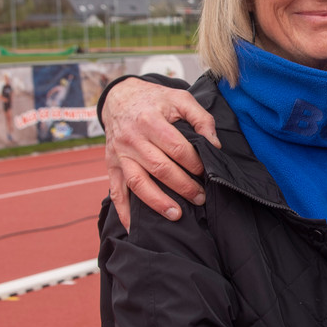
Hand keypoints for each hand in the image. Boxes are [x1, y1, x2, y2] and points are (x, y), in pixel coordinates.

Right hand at [103, 78, 218, 227]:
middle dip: (183, 186)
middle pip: (160, 168)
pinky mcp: (112, 166)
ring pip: (138, 183)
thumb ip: (201, 118)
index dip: (194, 162)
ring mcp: (120, 155)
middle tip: (201, 198)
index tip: (207, 172)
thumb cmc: (154, 100)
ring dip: (157, 202)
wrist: (120, 98)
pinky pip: (116, 192)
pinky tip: (134, 228)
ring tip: (176, 215)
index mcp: (150, 120)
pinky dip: (123, 212)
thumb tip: (214, 144)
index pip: (176, 147)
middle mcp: (132, 139)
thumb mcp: (179, 98)